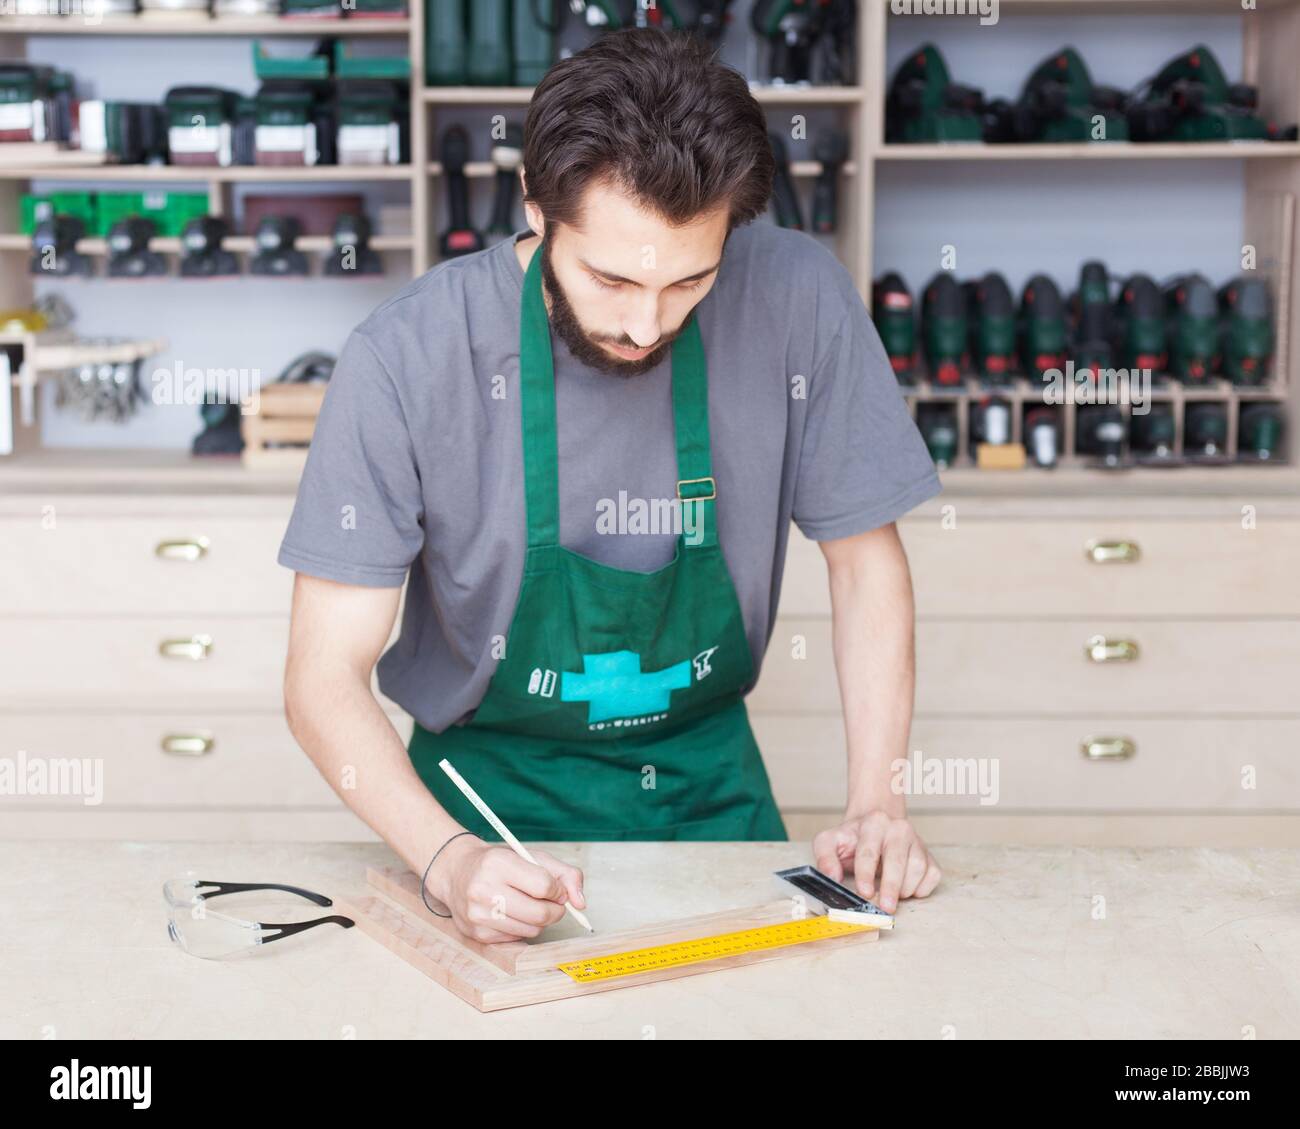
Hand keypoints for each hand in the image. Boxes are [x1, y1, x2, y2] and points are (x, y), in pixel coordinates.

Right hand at [426, 835, 586, 943]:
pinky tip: (512, 914)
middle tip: (552, 903)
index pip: (544, 885)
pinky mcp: (477, 935)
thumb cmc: (499, 863)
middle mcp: (483, 890)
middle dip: (555, 910)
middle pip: (540, 914)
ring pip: (532, 930)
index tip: (556, 889)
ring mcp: (478, 915)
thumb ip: (565, 874)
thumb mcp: (532, 856)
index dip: (558, 890)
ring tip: (529, 905)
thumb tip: (581, 902)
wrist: (456, 872)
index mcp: (498, 864)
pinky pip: (517, 939)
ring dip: (540, 921)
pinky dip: (523, 928)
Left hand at [812, 812, 940, 913]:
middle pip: (897, 860)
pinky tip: (908, 889)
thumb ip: (825, 858)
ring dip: (905, 888)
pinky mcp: (928, 853)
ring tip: (892, 895)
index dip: (866, 874)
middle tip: (885, 907)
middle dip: (891, 887)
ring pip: (917, 868)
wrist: (875, 825)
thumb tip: (832, 878)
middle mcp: (898, 828)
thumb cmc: (853, 838)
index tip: (864, 893)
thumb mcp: (830, 841)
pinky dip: (922, 888)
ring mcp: (916, 840)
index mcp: (873, 823)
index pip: (869, 851)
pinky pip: (932, 874)